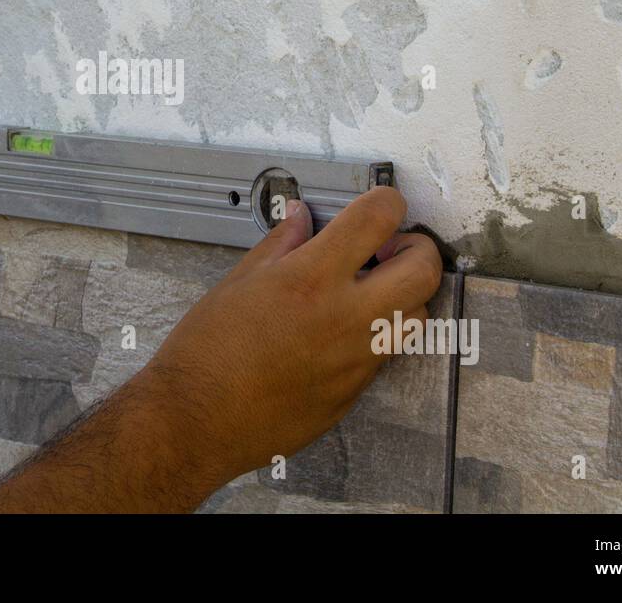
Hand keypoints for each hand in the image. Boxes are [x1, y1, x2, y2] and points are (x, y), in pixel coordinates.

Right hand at [134, 186, 441, 490]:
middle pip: (424, 270)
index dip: (387, 201)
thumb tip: (301, 219)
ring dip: (405, 294)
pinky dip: (378, 333)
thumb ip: (282, 244)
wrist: (197, 419)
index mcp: (312, 279)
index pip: (378, 220)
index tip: (381, 204)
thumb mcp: (239, 281)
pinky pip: (387, 353)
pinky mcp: (355, 392)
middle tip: (390, 248)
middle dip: (417, 248)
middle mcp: (345, 318)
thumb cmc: (207, 354)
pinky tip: (343, 329)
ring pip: (418, 316)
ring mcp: (356, 359)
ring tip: (371, 290)